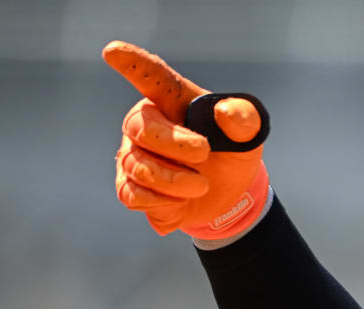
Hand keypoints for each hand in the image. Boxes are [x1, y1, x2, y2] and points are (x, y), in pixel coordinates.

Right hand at [103, 40, 268, 238]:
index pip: (152, 78)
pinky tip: (181, 200)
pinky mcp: (130, 186)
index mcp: (173, 102)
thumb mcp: (249, 136)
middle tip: (205, 152)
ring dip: (175, 180)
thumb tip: (225, 112)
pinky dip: (162, 202)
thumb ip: (245, 120)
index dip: (133, 64)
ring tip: (201, 185)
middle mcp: (146, 123)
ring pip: (138, 166)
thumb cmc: (232, 153)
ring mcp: (134, 155)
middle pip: (141, 127)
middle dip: (174, 143)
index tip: (113, 51)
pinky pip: (133, 194)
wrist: (230, 196)